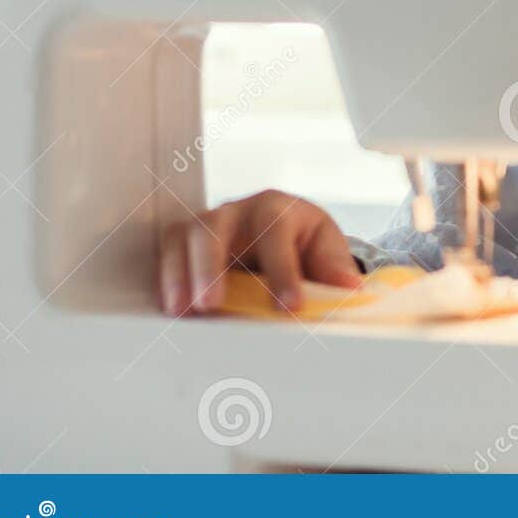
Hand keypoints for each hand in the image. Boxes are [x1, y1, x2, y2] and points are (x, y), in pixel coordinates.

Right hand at [158, 189, 362, 315]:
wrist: (284, 230)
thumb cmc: (305, 240)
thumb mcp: (326, 247)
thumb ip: (334, 266)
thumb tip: (348, 287)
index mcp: (279, 208)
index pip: (278, 234)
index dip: (283, 271)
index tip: (288, 306)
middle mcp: (239, 209)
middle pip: (217, 227)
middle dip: (212, 265)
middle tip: (212, 304)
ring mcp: (208, 222)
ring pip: (186, 236)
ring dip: (181, 274)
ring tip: (183, 309)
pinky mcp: (187, 239)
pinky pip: (170, 251)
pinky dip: (168, 278)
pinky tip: (170, 307)